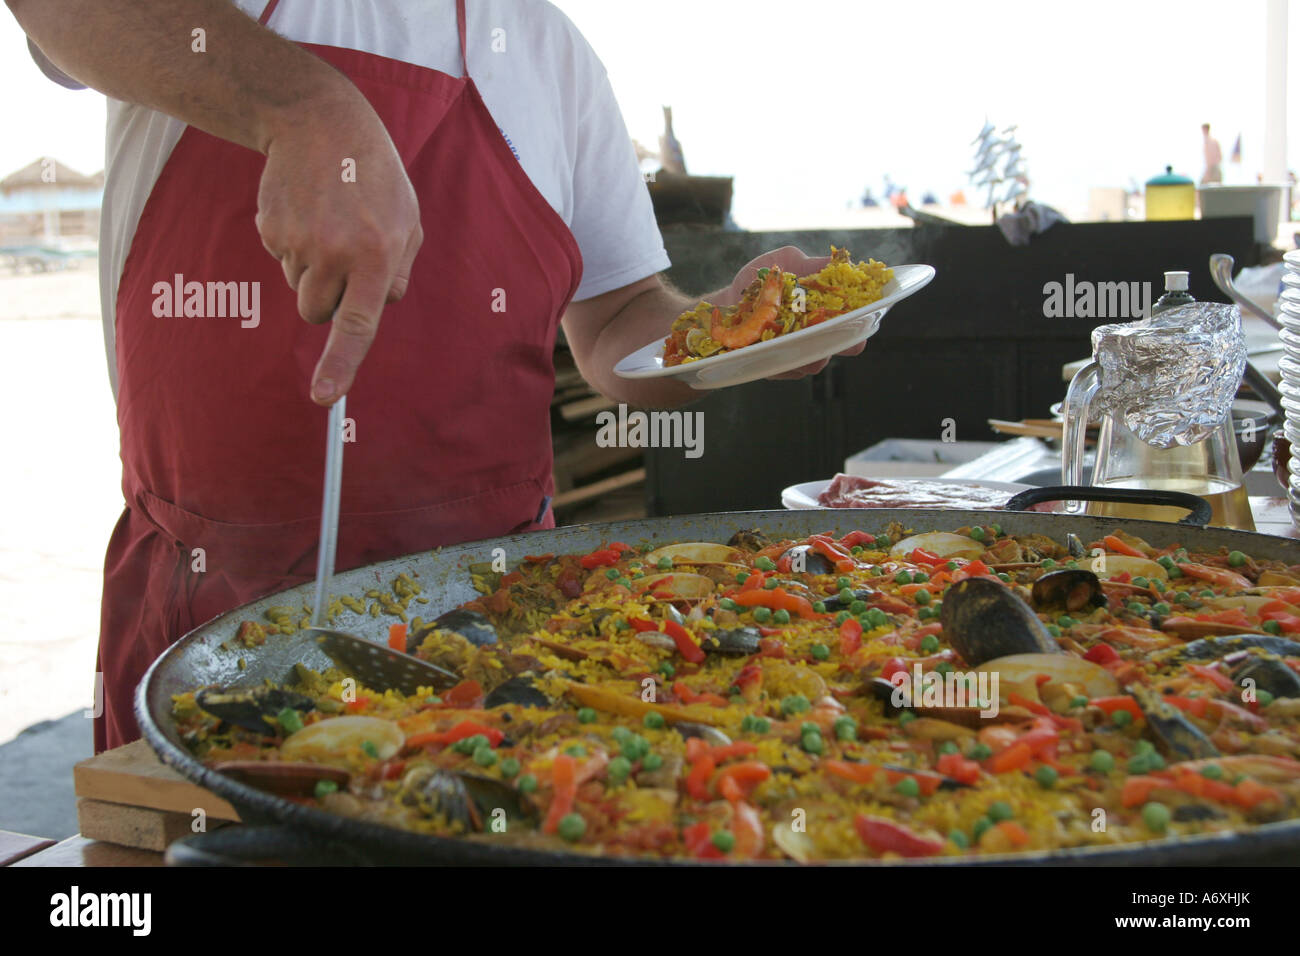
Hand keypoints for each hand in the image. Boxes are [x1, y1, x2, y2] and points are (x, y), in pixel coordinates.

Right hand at [256, 95, 422, 404]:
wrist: (319, 123)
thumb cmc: (375, 178)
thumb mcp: (409, 222)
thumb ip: (399, 272)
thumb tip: (379, 309)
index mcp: (376, 256)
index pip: (357, 326)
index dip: (339, 366)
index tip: (323, 398)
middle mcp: (334, 254)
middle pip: (317, 314)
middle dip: (328, 299)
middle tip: (343, 255)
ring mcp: (297, 242)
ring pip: (299, 290)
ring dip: (312, 271)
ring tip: (328, 222)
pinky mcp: (270, 229)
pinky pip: (281, 260)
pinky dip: (293, 244)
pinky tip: (308, 210)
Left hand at [716, 246, 863, 379]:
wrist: (725, 300)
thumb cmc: (760, 280)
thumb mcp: (788, 261)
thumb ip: (812, 265)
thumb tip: (836, 264)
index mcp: (823, 312)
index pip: (851, 327)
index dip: (859, 331)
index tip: (860, 331)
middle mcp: (812, 336)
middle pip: (834, 349)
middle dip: (835, 347)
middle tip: (833, 344)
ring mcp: (792, 353)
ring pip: (809, 364)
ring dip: (808, 357)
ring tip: (800, 347)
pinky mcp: (770, 365)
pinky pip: (781, 370)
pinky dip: (780, 363)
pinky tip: (773, 354)